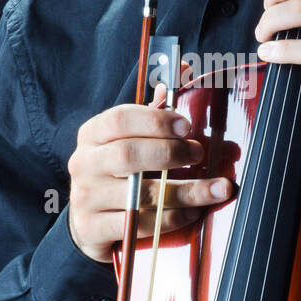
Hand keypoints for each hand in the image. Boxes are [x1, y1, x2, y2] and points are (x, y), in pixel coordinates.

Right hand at [67, 90, 231, 263]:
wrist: (89, 222)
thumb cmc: (118, 173)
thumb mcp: (128, 140)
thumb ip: (155, 113)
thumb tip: (186, 72)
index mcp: (92, 135)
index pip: (119, 120)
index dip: (156, 120)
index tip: (187, 125)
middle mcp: (84, 164)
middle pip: (128, 156)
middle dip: (171, 154)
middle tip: (200, 154)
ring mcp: (86, 198)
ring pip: (139, 195)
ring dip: (185, 191)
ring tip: (217, 189)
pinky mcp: (93, 229)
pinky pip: (139, 224)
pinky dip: (172, 218)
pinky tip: (194, 212)